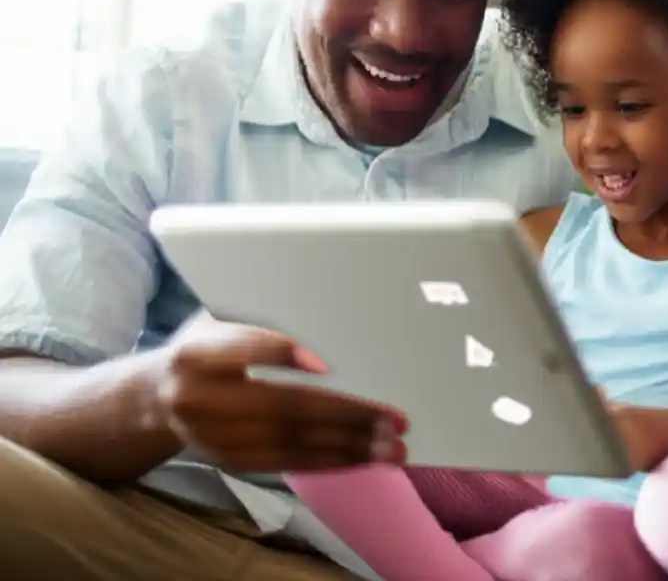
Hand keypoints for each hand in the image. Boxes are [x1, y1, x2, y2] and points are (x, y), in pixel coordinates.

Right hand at [151, 312, 406, 472]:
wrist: (158, 396)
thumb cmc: (209, 345)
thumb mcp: (219, 319)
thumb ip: (262, 320)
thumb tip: (332, 319)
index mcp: (196, 352)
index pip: (242, 349)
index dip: (280, 354)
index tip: (326, 363)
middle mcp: (199, 398)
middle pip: (281, 407)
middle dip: (345, 414)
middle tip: (393, 419)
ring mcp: (214, 436)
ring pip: (291, 443)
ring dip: (349, 447)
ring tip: (393, 447)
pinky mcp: (231, 460)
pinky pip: (288, 463)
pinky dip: (331, 460)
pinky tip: (366, 458)